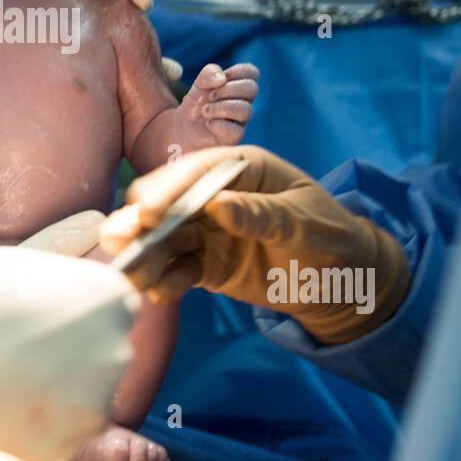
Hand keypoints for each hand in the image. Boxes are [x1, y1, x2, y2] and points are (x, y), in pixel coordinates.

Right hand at [0, 249, 137, 460]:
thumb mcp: (24, 266)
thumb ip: (65, 285)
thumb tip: (77, 303)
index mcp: (111, 295)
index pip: (114, 305)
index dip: (76, 312)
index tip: (41, 315)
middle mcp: (118, 348)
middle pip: (104, 352)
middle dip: (71, 353)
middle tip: (17, 347)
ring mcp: (98, 400)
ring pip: (83, 396)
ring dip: (54, 390)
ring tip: (2, 373)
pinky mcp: (69, 444)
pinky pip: (59, 432)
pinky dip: (35, 424)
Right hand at [100, 145, 409, 343]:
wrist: (343, 280)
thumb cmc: (332, 236)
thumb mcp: (307, 223)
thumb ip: (265, 215)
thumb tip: (219, 206)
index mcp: (239, 168)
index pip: (195, 172)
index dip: (168, 190)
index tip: (147, 213)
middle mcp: (214, 195)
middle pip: (167, 202)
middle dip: (139, 221)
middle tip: (117, 241)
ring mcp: (206, 230)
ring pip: (164, 239)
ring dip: (143, 254)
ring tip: (130, 275)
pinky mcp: (204, 263)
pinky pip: (177, 270)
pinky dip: (164, 281)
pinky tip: (158, 292)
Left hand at [175, 63, 259, 145]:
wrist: (183, 129)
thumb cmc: (196, 104)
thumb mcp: (198, 84)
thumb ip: (208, 73)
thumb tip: (221, 79)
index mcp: (238, 86)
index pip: (251, 72)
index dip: (236, 72)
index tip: (220, 80)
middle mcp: (243, 103)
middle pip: (252, 88)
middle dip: (228, 89)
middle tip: (210, 96)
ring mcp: (240, 121)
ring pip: (246, 110)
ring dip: (221, 107)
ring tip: (205, 110)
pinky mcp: (234, 138)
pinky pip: (237, 131)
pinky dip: (218, 124)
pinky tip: (209, 124)